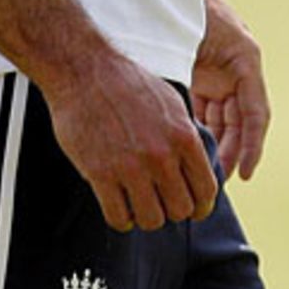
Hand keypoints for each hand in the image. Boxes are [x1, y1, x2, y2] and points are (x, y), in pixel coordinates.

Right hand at [47, 51, 218, 233]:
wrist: (82, 68)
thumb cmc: (125, 81)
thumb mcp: (170, 101)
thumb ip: (186, 135)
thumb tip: (196, 166)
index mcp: (183, 136)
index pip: (206, 191)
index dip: (200, 205)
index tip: (190, 206)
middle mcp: (161, 156)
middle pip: (180, 211)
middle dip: (171, 208)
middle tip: (159, 199)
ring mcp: (130, 167)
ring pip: (152, 220)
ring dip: (146, 215)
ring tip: (137, 202)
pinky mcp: (100, 173)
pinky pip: (118, 218)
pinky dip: (120, 217)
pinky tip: (117, 203)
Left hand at [191, 0, 270, 181]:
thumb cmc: (181, 3)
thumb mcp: (187, 37)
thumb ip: (189, 72)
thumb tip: (182, 120)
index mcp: (245, 58)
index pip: (256, 113)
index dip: (251, 146)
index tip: (243, 173)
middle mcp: (237, 68)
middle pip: (240, 122)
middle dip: (230, 152)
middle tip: (215, 180)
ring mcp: (220, 72)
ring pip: (224, 119)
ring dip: (215, 144)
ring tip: (202, 172)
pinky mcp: (202, 74)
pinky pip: (208, 109)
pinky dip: (201, 128)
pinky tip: (188, 148)